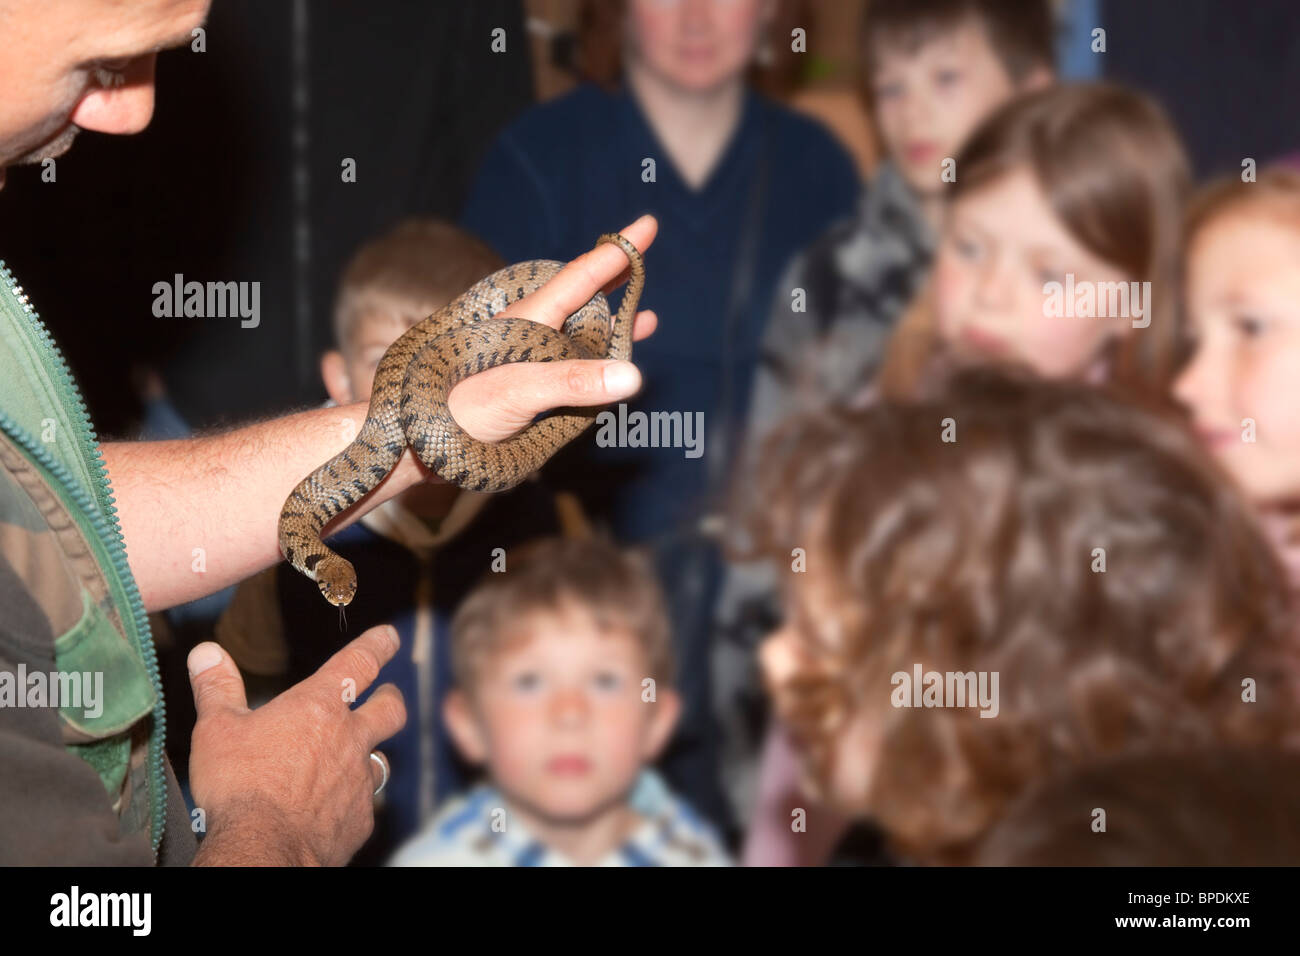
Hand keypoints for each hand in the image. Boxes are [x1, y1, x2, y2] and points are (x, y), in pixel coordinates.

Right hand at [187, 625, 406, 865]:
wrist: (264, 850)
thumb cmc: (239, 786)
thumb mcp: (216, 730)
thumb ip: (216, 688)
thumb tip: (206, 652)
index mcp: (318, 707)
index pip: (359, 662)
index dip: (377, 645)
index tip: (390, 636)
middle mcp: (350, 738)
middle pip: (391, 708)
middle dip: (390, 698)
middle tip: (386, 695)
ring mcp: (360, 780)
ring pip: (380, 758)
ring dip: (370, 754)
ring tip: (353, 758)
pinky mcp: (361, 818)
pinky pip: (364, 803)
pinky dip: (351, 801)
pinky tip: (332, 808)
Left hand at [447, 214, 658, 442]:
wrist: (416, 446)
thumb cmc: (454, 411)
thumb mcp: (515, 391)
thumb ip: (572, 382)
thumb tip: (632, 375)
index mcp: (527, 321)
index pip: (580, 277)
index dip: (615, 253)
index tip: (648, 224)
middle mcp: (531, 335)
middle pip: (583, 300)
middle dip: (616, 280)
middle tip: (645, 257)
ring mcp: (530, 362)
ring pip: (581, 337)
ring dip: (614, 329)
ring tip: (648, 319)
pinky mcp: (528, 390)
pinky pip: (573, 369)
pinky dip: (599, 365)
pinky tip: (612, 370)